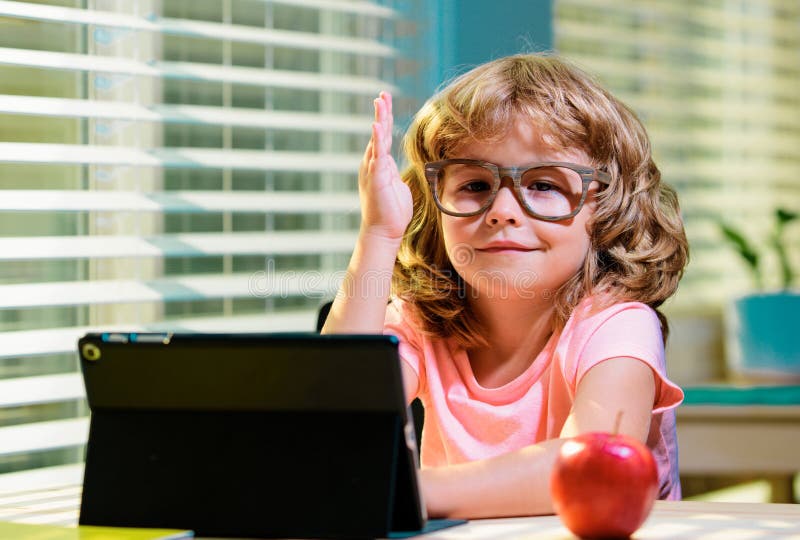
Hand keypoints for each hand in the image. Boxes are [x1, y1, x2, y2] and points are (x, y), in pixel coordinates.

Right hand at [358, 92, 412, 241]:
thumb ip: (394, 176)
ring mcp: (373, 170)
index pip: (383, 137)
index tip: (385, 101)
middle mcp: (373, 164)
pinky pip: (377, 155)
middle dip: (381, 112)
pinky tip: (377, 126)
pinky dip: (377, 140)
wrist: (383, 231)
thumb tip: (397, 173)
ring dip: (379, 120)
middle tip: (383, 94)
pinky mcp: (375, 178)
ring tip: (380, 102)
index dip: (385, 118)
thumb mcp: (397, 188)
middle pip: (378, 132)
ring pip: (376, 139)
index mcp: (380, 165)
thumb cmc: (391, 212)